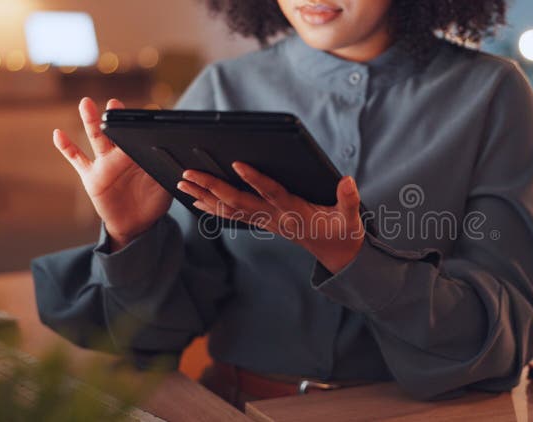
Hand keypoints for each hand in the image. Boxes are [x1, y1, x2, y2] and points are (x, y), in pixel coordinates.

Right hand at [54, 98, 171, 251]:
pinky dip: (66, 147)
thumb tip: (175, 160)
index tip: (141, 113)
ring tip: (86, 103)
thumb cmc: (152, 201)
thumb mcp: (163, 185)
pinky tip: (58, 134)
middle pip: (116, 132)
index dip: (138, 126)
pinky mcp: (91, 177)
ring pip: (96, 139)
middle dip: (114, 117)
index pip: (137, 136)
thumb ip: (166, 171)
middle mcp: (121, 156)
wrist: (136, 223)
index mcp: (140, 155)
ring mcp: (104, 165)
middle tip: (114, 103)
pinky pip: (77, 159)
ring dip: (90, 121)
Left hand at [177, 162, 364, 273]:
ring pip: (229, 209)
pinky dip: (212, 207)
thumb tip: (347, 180)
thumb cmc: (342, 230)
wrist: (335, 252)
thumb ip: (349, 200)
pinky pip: (232, 216)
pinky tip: (196, 199)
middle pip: (238, 202)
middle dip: (212, 187)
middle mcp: (274, 217)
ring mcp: (265, 221)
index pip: (272, 193)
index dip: (255, 179)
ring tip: (182, 182)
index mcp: (294, 211)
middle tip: (189, 173)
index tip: (237, 163)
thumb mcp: (350, 218)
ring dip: (205, 196)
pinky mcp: (262, 222)